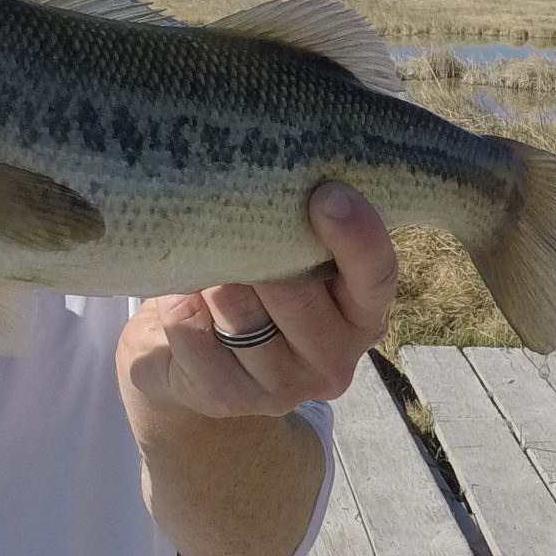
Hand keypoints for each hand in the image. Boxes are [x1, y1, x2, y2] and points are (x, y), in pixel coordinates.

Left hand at [116, 182, 397, 418]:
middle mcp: (334, 358)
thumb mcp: (286, 254)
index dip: (357, 235)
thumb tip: (284, 157)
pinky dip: (179, 303)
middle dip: (257, 252)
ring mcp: (283, 387)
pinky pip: (193, 332)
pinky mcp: (229, 398)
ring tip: (206, 261)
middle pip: (297, 296)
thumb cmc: (251, 283)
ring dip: (214, 277)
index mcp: (363, 312)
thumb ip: (299, 222)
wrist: (192, 362)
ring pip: (241, 314)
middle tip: (230, 222)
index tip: (327, 192)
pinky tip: (182, 295)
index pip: (376, 276)